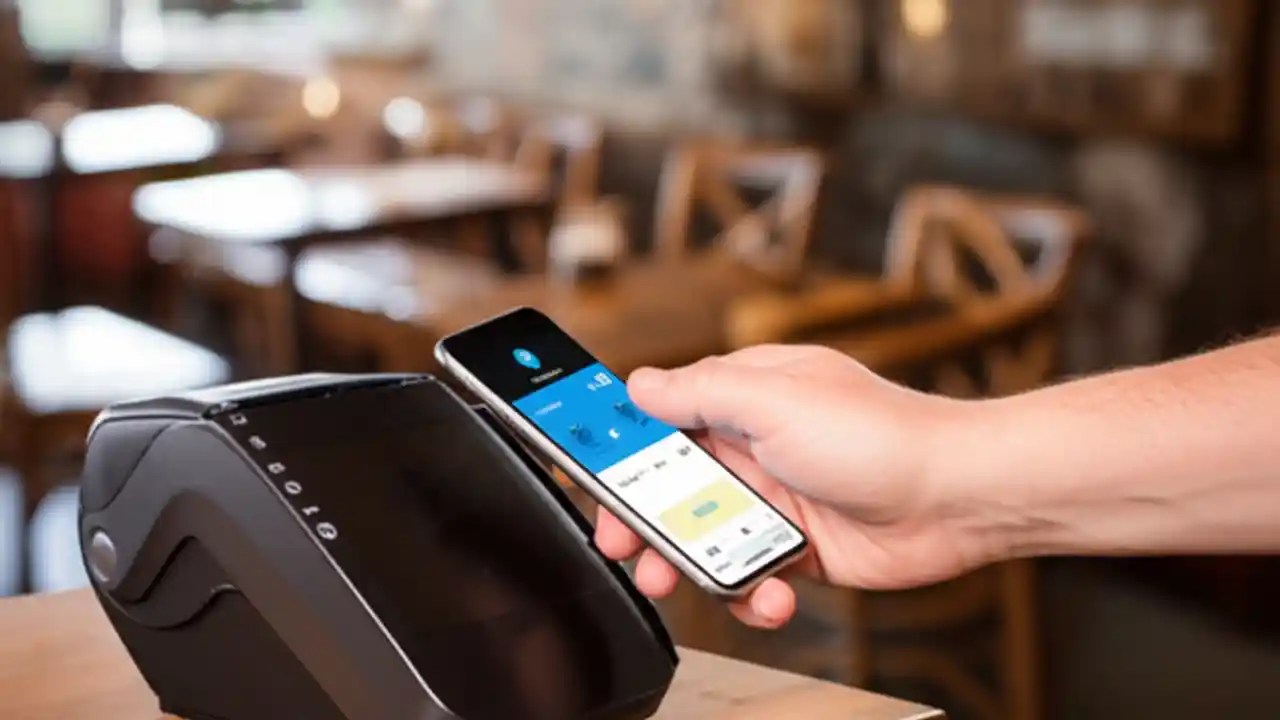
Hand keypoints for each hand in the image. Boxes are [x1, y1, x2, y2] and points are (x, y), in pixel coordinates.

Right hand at [594, 345, 1000, 628]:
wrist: (960, 498)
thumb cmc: (883, 434)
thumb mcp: (776, 399)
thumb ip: (700, 393)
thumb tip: (639, 384)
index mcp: (743, 397)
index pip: (660, 414)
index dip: (616, 440)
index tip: (578, 463)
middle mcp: (754, 447)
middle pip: (670, 485)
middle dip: (640, 517)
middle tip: (621, 542)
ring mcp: (774, 499)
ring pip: (703, 537)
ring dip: (690, 563)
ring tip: (679, 580)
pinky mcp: (797, 548)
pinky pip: (749, 574)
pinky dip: (751, 591)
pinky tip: (770, 592)